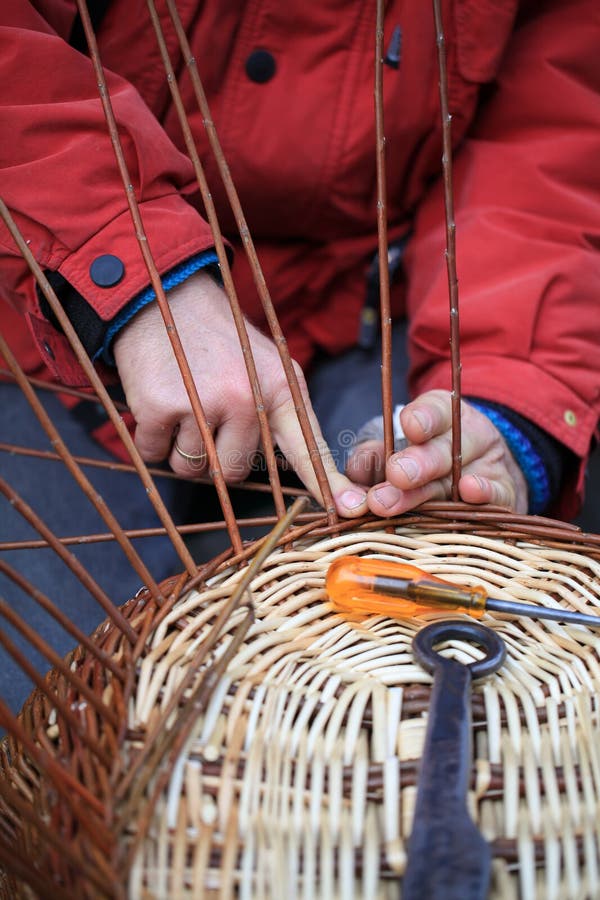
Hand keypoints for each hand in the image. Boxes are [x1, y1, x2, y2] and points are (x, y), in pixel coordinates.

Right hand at [114, 272, 369, 516]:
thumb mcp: (264, 364)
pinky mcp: (163, 407)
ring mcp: (205, 403)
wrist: (162, 298)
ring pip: (192, 468)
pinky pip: (156, 454)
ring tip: (184, 402)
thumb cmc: (218, 340)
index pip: (306, 447)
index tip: (347, 507)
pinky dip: (152, 439)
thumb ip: (279, 411)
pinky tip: (158, 402)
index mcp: (280, 388)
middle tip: (206, 414)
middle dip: (216, 454)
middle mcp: (247, 398)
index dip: (326, 482)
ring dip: (181, 448)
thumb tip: (299, 468)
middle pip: (234, 471)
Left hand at [345, 389, 527, 515]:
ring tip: (401, 501)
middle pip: (440, 450)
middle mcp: (465, 438)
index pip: (434, 411)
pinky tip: (470, 490)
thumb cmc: (430, 459)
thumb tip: (353, 472)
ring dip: (428, 491)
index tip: (410, 426)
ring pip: (456, 477)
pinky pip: (496, 494)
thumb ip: (374, 458)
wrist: (488, 473)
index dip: (423, 418)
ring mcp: (486, 465)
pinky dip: (484, 492)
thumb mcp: (402, 448)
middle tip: (397, 474)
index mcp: (440, 417)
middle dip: (418, 463)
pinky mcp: (504, 492)